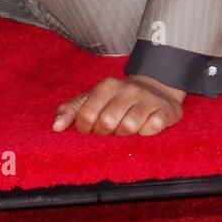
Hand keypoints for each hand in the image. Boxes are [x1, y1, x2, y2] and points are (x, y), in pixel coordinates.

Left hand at [52, 74, 184, 135]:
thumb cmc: (117, 100)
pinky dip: (146, 133)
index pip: (86, 115)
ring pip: (129, 128)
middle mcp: (128, 89)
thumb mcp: (91, 99)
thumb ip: (71, 110)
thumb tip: (56, 127)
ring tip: (126, 128)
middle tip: (111, 130)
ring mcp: (148, 99)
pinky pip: (151, 129)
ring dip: (125, 135)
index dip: (86, 129)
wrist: (156, 88)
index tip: (92, 129)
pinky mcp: (165, 110)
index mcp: (106, 86)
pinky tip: (144, 127)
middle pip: (107, 123)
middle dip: (106, 133)